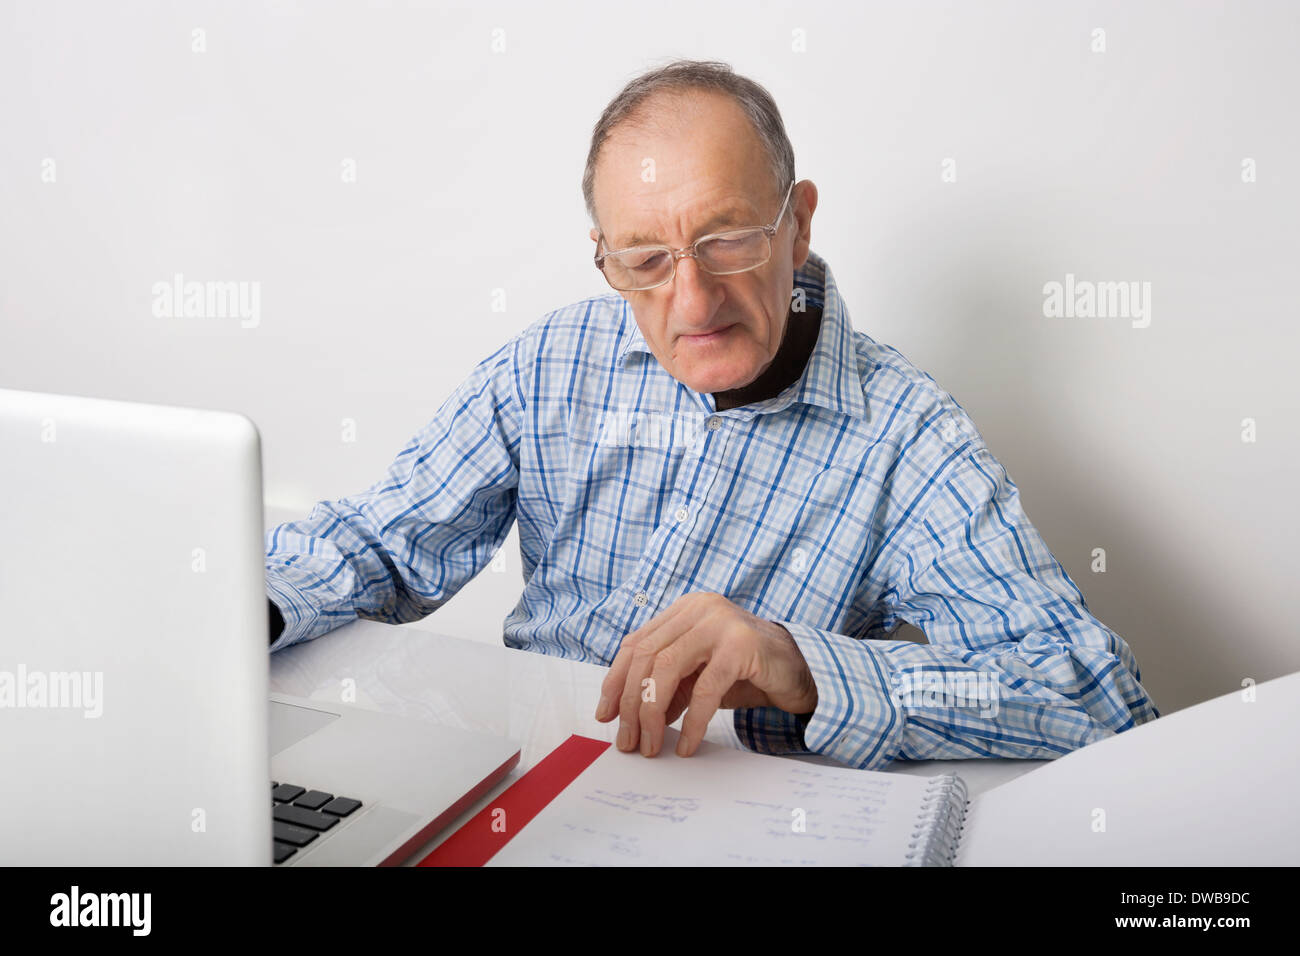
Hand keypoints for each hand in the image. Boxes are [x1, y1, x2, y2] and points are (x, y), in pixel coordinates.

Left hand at [594, 592, 817, 757]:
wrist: (802, 670)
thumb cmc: (746, 672)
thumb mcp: (698, 678)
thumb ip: (667, 688)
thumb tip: (629, 718)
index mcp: (683, 610)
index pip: (636, 643)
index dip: (615, 680)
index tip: (606, 715)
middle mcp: (699, 608)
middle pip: (646, 655)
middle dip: (631, 703)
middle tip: (629, 741)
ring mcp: (721, 622)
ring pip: (667, 667)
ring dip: (653, 713)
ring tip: (652, 745)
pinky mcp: (742, 645)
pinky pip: (705, 688)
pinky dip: (692, 721)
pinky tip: (688, 744)